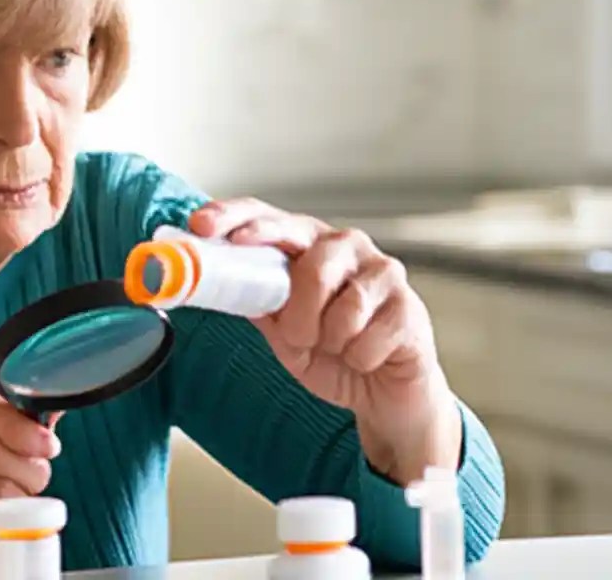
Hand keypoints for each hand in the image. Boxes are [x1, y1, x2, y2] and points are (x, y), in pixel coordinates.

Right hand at [0, 377, 61, 565]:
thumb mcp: (3, 422)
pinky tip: (3, 514)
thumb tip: (52, 419)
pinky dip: (2, 520)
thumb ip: (27, 418)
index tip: (48, 446)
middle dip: (27, 468)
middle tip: (36, 473)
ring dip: (19, 495)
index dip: (16, 427)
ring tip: (19, 493)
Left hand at [189, 198, 461, 484]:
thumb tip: (212, 280)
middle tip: (295, 337)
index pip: (266, 216)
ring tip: (336, 348)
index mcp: (305, 244)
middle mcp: (344, 246)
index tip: (202, 227)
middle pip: (312, 261)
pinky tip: (365, 358)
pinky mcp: (409, 304)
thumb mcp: (280, 331)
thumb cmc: (331, 354)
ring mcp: (381, 270)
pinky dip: (357, 358)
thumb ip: (255, 301)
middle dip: (299, 310)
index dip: (233, 217)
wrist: (384, 395)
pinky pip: (366, 337)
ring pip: (341, 305)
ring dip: (327, 340)